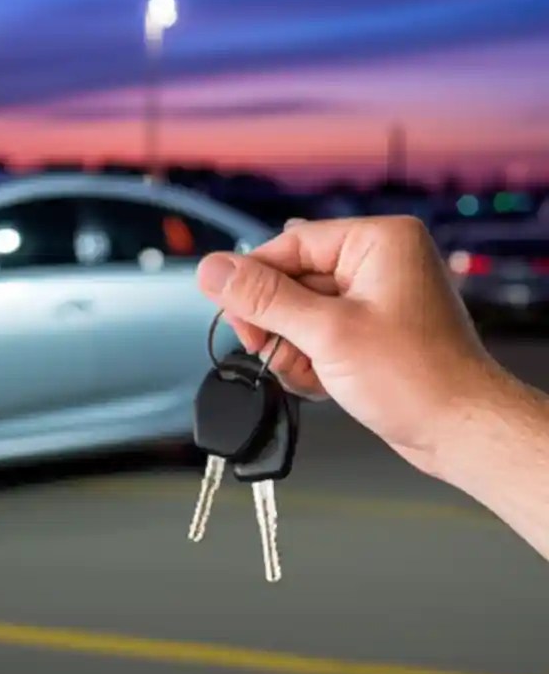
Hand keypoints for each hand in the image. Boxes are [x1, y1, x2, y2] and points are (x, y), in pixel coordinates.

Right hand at [196, 216, 502, 478]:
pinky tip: (322, 382)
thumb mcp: (326, 333)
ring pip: (298, 312)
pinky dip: (309, 360)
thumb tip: (212, 269)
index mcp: (378, 241)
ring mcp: (374, 298)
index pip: (289, 244)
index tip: (229, 309)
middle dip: (276, 324)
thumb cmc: (419, 379)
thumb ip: (263, 299)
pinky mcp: (369, 331)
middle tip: (269, 349)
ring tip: (308, 373)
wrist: (460, 431)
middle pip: (290, 279)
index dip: (254, 280)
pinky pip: (315, 334)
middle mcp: (378, 262)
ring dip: (291, 348)